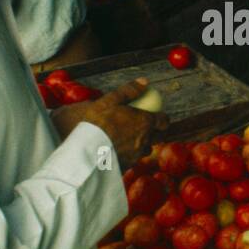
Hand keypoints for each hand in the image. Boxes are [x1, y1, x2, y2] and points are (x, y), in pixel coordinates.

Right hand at [51, 78, 167, 165]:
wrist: (85, 151)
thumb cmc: (96, 122)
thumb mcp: (110, 100)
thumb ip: (129, 91)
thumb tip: (145, 81)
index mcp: (145, 122)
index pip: (164, 121)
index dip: (162, 118)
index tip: (156, 115)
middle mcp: (145, 140)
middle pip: (158, 137)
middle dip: (155, 132)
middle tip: (145, 127)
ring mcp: (137, 155)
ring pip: (145, 150)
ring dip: (142, 144)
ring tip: (130, 139)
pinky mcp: (127, 166)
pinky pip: (132, 159)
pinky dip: (129, 154)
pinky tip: (117, 150)